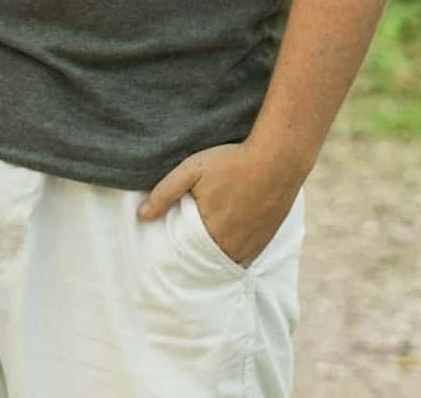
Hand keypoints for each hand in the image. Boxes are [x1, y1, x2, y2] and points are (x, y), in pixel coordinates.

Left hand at [138, 141, 305, 267]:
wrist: (278, 157)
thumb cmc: (233, 161)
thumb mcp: (192, 170)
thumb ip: (166, 192)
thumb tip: (142, 216)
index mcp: (212, 234)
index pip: (186, 256)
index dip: (176, 253)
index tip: (168, 250)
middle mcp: (234, 247)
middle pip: (206, 262)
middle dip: (194, 258)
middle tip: (183, 250)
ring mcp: (253, 246)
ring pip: (227, 262)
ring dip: (214, 258)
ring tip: (201, 248)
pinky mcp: (266, 240)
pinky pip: (245, 258)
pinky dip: (233, 254)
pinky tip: (225, 243)